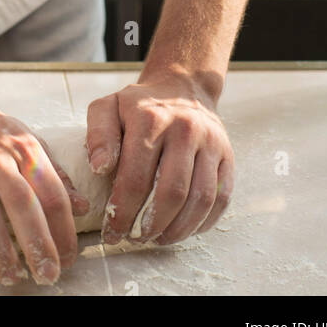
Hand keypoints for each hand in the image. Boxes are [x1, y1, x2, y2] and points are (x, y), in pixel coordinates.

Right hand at [0, 85, 90, 284]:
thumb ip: (51, 169)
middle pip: (23, 206)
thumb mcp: (19, 135)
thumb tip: (82, 205)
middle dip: (39, 246)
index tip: (70, 256)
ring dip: (3, 256)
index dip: (65, 229)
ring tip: (13, 277)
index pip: (52, 191)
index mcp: (20, 145)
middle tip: (49, 275)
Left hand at [85, 70, 233, 246]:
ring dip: (178, 229)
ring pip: (200, 199)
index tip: (112, 231)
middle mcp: (185, 130)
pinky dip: (203, 222)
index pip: (136, 177)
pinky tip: (183, 229)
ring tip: (158, 238)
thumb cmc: (140, 106)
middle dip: (151, 225)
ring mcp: (211, 144)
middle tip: (135, 238)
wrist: (183, 87)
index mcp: (151, 119)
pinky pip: (220, 199)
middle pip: (172, 192)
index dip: (122, 212)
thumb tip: (99, 167)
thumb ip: (98, 135)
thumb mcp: (108, 108)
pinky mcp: (227, 157)